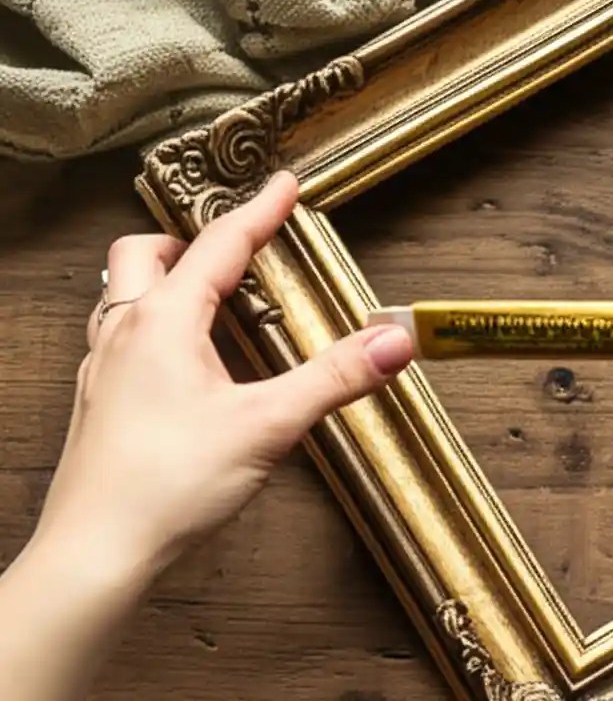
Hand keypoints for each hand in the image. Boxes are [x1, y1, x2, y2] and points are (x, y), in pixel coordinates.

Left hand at [38, 170, 414, 577]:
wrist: (96, 553)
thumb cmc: (168, 486)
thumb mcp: (269, 425)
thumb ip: (334, 378)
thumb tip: (392, 341)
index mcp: (163, 321)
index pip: (219, 245)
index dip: (259, 211)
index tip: (284, 184)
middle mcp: (123, 333)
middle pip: (144, 254)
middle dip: (190, 240)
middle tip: (237, 248)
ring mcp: (102, 370)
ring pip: (122, 295)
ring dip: (165, 280)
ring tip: (212, 299)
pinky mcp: (98, 405)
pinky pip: (119, 339)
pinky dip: (153, 326)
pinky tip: (184, 365)